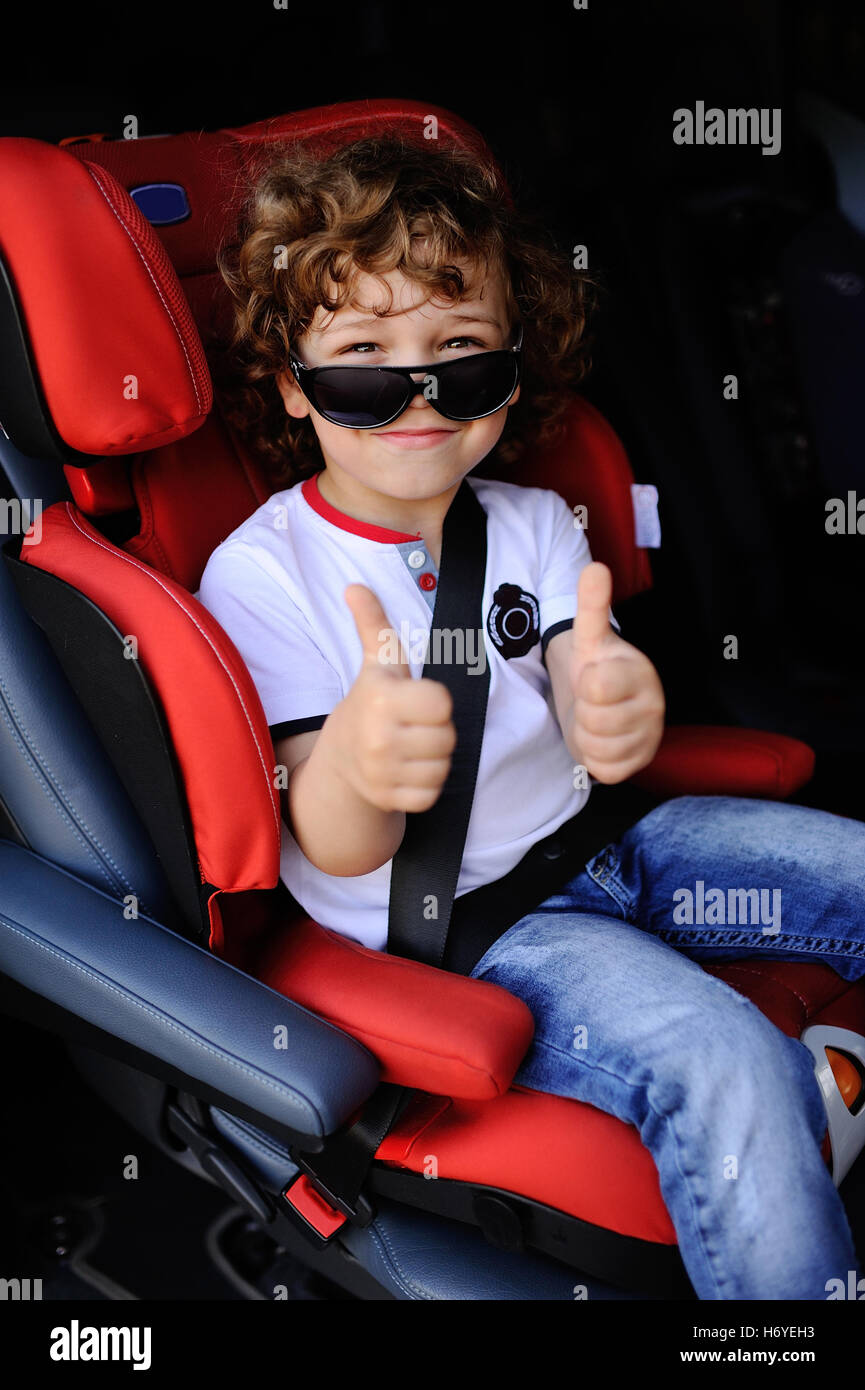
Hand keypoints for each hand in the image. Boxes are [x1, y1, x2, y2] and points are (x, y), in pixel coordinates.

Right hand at [332, 584, 455, 812]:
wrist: (340, 760)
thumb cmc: (370, 703)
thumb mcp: (376, 663)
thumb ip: (373, 624)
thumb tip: (354, 586)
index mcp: (381, 699)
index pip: (442, 704)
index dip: (436, 702)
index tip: (416, 700)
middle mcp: (378, 738)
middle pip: (447, 738)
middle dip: (437, 732)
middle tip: (414, 726)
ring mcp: (381, 772)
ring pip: (442, 768)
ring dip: (434, 759)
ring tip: (411, 747)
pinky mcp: (387, 799)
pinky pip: (431, 794)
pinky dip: (425, 785)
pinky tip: (408, 770)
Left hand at [568, 562, 664, 782]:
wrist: (602, 704)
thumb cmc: (597, 668)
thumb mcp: (589, 637)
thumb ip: (591, 604)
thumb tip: (594, 567)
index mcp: (641, 673)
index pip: (598, 686)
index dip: (586, 682)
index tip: (594, 673)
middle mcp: (653, 706)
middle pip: (594, 719)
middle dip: (584, 710)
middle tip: (593, 700)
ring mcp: (648, 738)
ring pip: (598, 746)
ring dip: (586, 734)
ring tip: (596, 718)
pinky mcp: (637, 764)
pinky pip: (604, 769)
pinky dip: (593, 757)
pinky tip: (601, 740)